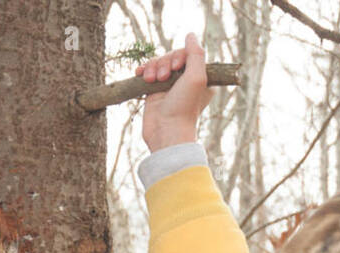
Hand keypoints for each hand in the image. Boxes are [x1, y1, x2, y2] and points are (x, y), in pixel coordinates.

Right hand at [140, 33, 213, 152]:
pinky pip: (147, 72)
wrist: (166, 131)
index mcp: (200, 76)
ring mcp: (168, 86)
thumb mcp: (196, 77)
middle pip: (171, 57)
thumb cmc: (184, 107)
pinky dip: (143, 71)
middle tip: (163, 78)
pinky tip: (140, 74)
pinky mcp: (154, 91)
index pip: (187, 54)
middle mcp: (185, 80)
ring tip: (151, 81)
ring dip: (153, 67)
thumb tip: (190, 35)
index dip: (179, 56)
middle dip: (164, 63)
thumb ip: (196, 53)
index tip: (177, 68)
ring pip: (158, 63)